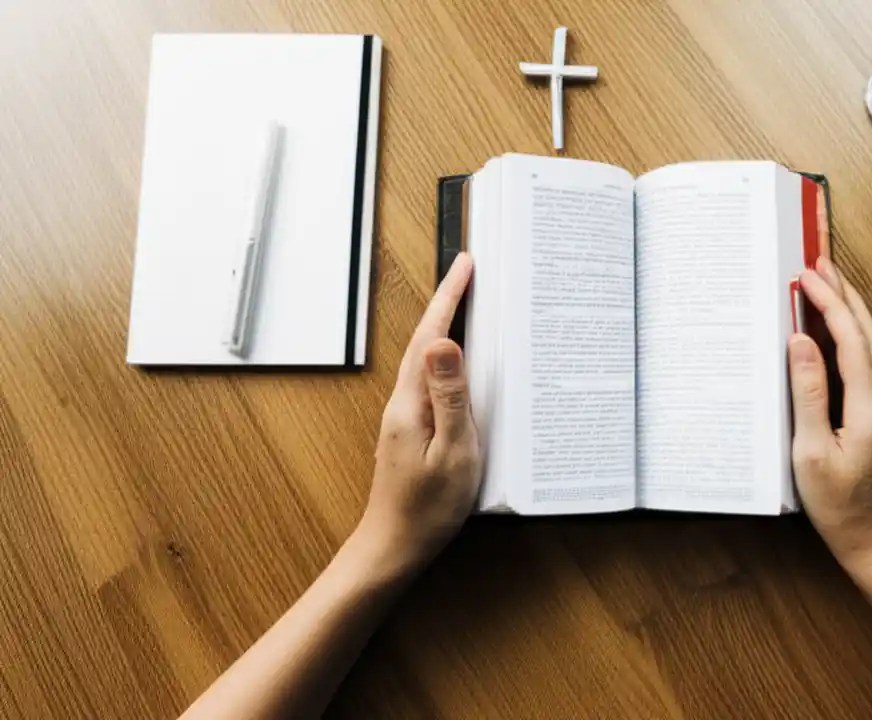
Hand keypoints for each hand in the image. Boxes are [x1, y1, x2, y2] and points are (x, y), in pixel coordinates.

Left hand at [358, 253, 479, 572]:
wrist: (393, 548)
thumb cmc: (427, 509)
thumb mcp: (451, 451)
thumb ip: (449, 396)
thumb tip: (444, 343)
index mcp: (411, 403)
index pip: (431, 336)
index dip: (449, 297)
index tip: (464, 264)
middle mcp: (403, 404)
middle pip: (426, 341)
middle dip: (448, 303)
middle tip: (470, 272)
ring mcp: (404, 418)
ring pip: (427, 360)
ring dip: (447, 329)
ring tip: (470, 304)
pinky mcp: (411, 431)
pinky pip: (432, 383)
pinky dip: (447, 361)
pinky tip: (462, 364)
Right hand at [788, 257, 871, 574]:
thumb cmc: (838, 507)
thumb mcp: (809, 453)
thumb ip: (808, 394)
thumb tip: (802, 342)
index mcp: (869, 410)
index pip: (851, 340)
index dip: (831, 303)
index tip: (809, 276)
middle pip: (870, 335)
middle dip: (846, 295)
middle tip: (822, 263)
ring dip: (855, 313)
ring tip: (832, 286)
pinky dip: (859, 337)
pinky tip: (844, 333)